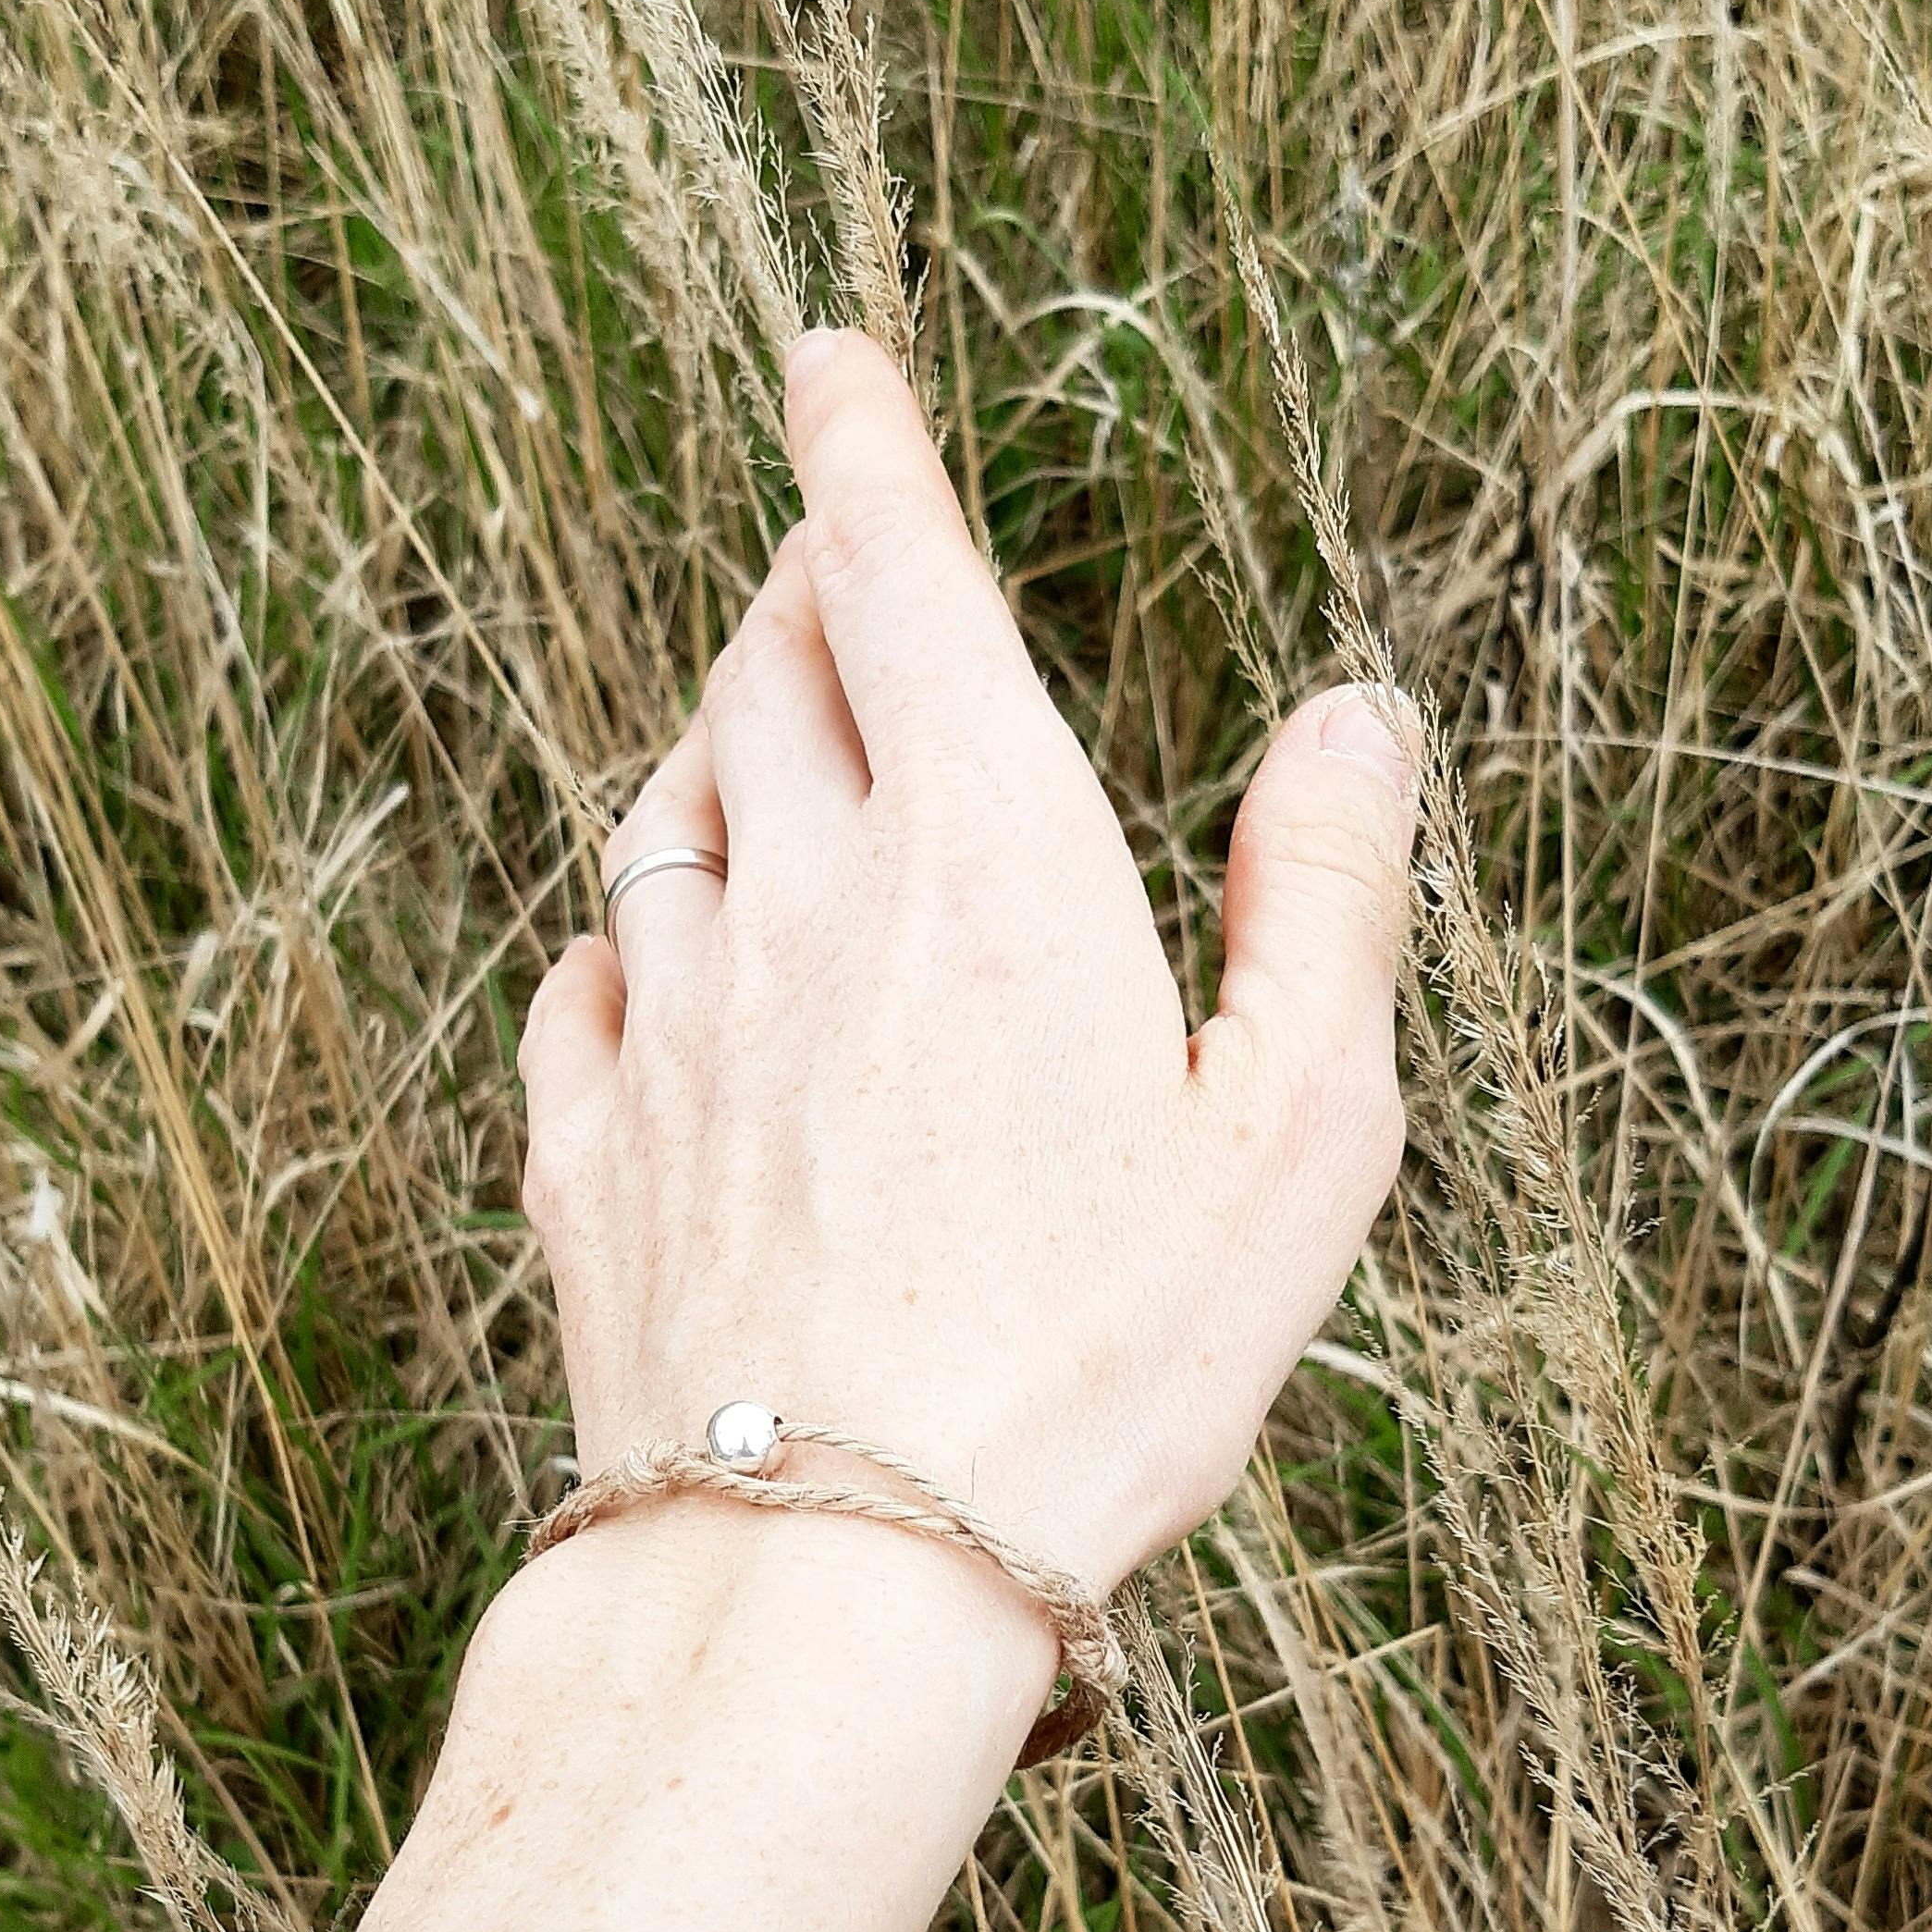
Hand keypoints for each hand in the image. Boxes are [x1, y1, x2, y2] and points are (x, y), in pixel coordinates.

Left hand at [519, 331, 1417, 1593]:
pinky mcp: (587, 1158)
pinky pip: (581, 988)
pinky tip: (649, 972)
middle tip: (835, 571)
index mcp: (985, 858)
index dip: (860, 447)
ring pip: (663, 813)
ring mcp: (667, 1028)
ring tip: (761, 756)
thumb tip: (1350, 713)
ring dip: (714, 754)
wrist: (834, 1574)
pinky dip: (625, 938)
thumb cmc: (1101, 1366)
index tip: (827, 358)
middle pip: (764, 670)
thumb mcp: (1295, 1138)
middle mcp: (799, 901)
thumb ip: (1329, 902)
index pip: (892, 574)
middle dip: (802, 591)